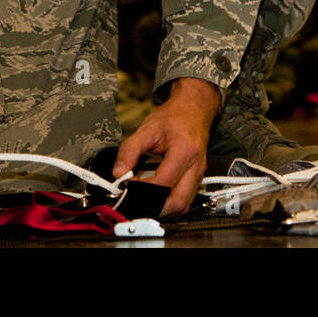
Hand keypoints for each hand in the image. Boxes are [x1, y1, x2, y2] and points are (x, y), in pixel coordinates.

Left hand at [112, 77, 220, 216]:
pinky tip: (156, 196)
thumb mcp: (147, 128)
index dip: (143, 189)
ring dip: (164, 208)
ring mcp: (199, 174)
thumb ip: (130, 150)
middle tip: (136, 201)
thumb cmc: (174, 117)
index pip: (163, 182)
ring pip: (184, 205)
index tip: (128, 185)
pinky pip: (186, 199)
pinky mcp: (197, 177)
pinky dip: (170, 202)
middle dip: (155, 208)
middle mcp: (195, 166)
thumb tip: (118, 173)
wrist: (194, 108)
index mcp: (184, 151)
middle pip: (178, 202)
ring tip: (145, 200)